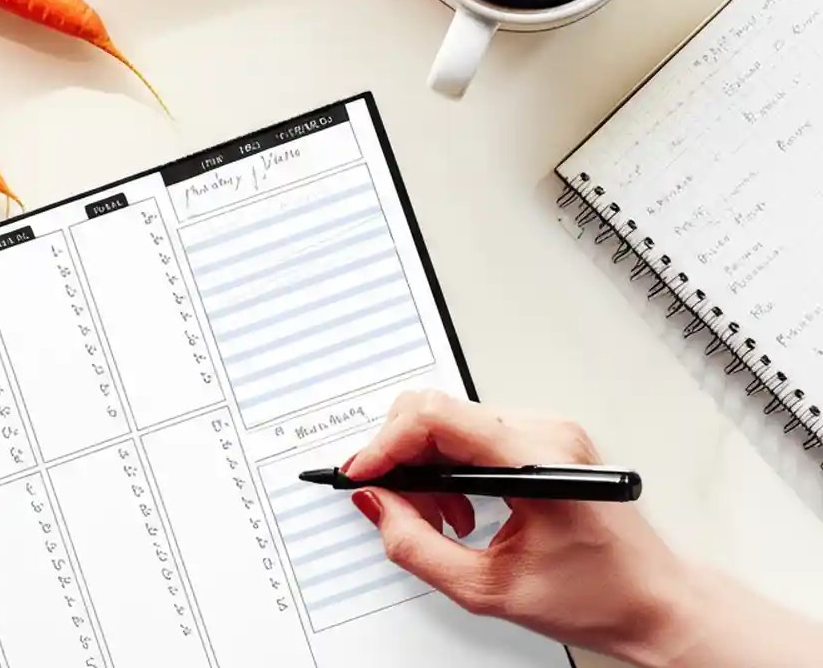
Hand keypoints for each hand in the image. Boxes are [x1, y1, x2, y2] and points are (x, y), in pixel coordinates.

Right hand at [346, 390, 686, 665]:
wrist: (653, 601)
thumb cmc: (596, 596)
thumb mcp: (487, 590)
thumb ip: (416, 547)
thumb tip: (376, 506)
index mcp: (537, 460)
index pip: (438, 419)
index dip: (386, 444)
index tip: (362, 474)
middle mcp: (545, 432)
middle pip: (439, 413)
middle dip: (402, 460)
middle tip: (395, 507)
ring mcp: (548, 431)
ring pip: (452, 424)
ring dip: (428, 470)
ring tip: (443, 522)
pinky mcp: (546, 440)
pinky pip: (474, 435)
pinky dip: (452, 470)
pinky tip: (463, 511)